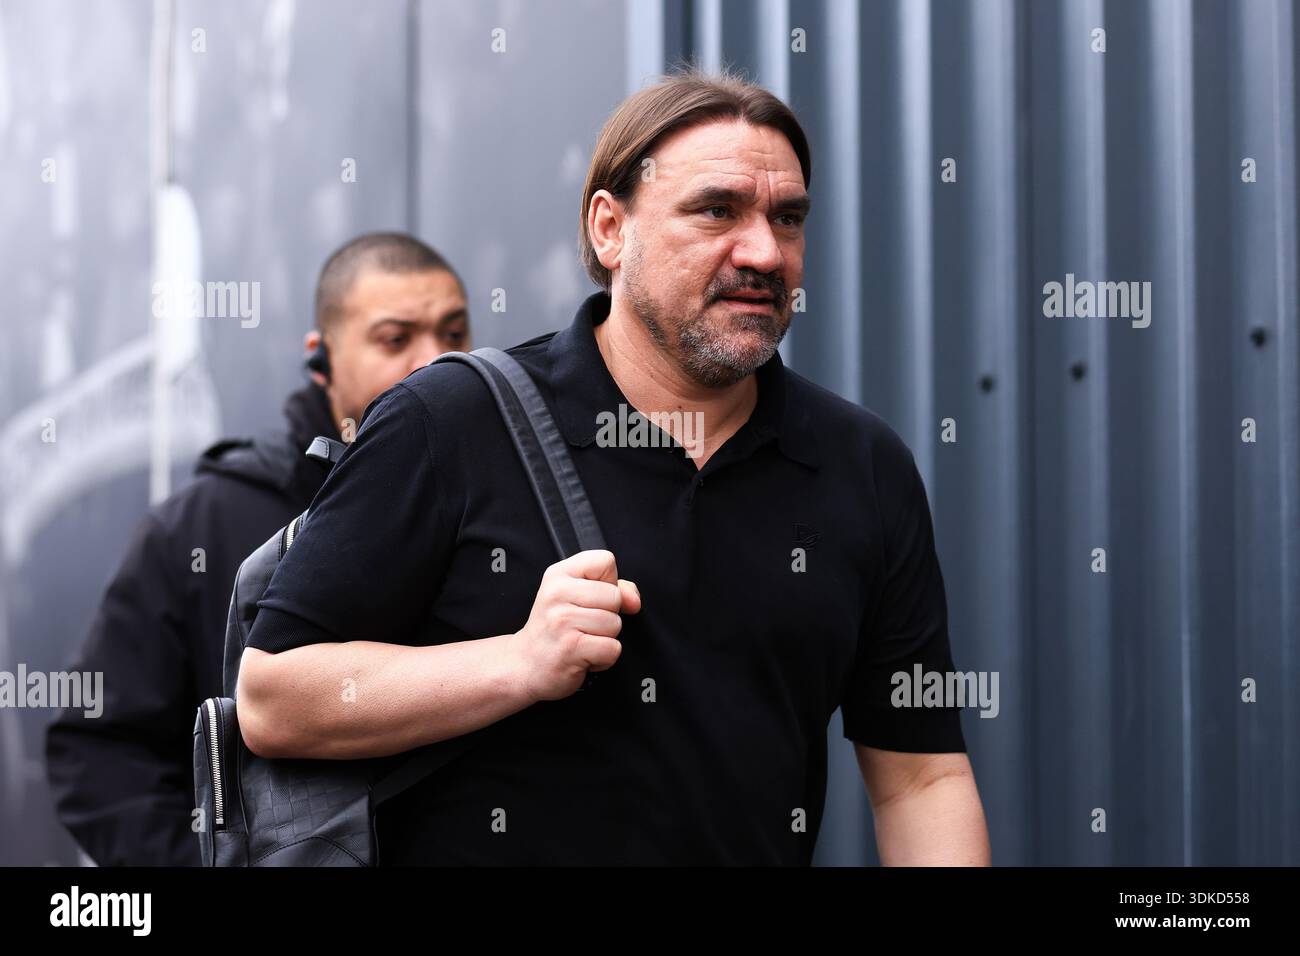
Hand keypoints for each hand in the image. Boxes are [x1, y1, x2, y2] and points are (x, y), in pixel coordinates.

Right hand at [510, 549, 640, 701]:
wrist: (525, 665)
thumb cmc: (556, 629)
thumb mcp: (577, 596)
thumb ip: (612, 588)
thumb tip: (634, 600)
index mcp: (558, 574)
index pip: (605, 561)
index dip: (608, 582)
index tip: (590, 599)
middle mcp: (557, 593)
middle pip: (615, 596)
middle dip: (608, 615)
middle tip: (583, 625)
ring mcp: (562, 620)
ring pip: (615, 624)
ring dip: (605, 638)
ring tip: (582, 640)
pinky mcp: (571, 648)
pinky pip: (612, 648)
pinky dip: (604, 658)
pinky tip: (584, 656)